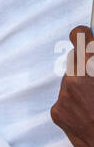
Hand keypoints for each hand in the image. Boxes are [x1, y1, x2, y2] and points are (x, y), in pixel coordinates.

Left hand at [51, 25, 93, 146]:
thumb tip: (91, 49)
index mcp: (91, 67)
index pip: (80, 37)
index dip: (82, 35)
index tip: (83, 34)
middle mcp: (74, 79)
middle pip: (74, 61)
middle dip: (84, 65)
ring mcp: (64, 97)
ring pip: (69, 81)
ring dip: (79, 85)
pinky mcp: (57, 113)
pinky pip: (64, 99)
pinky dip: (73, 102)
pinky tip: (87, 112)